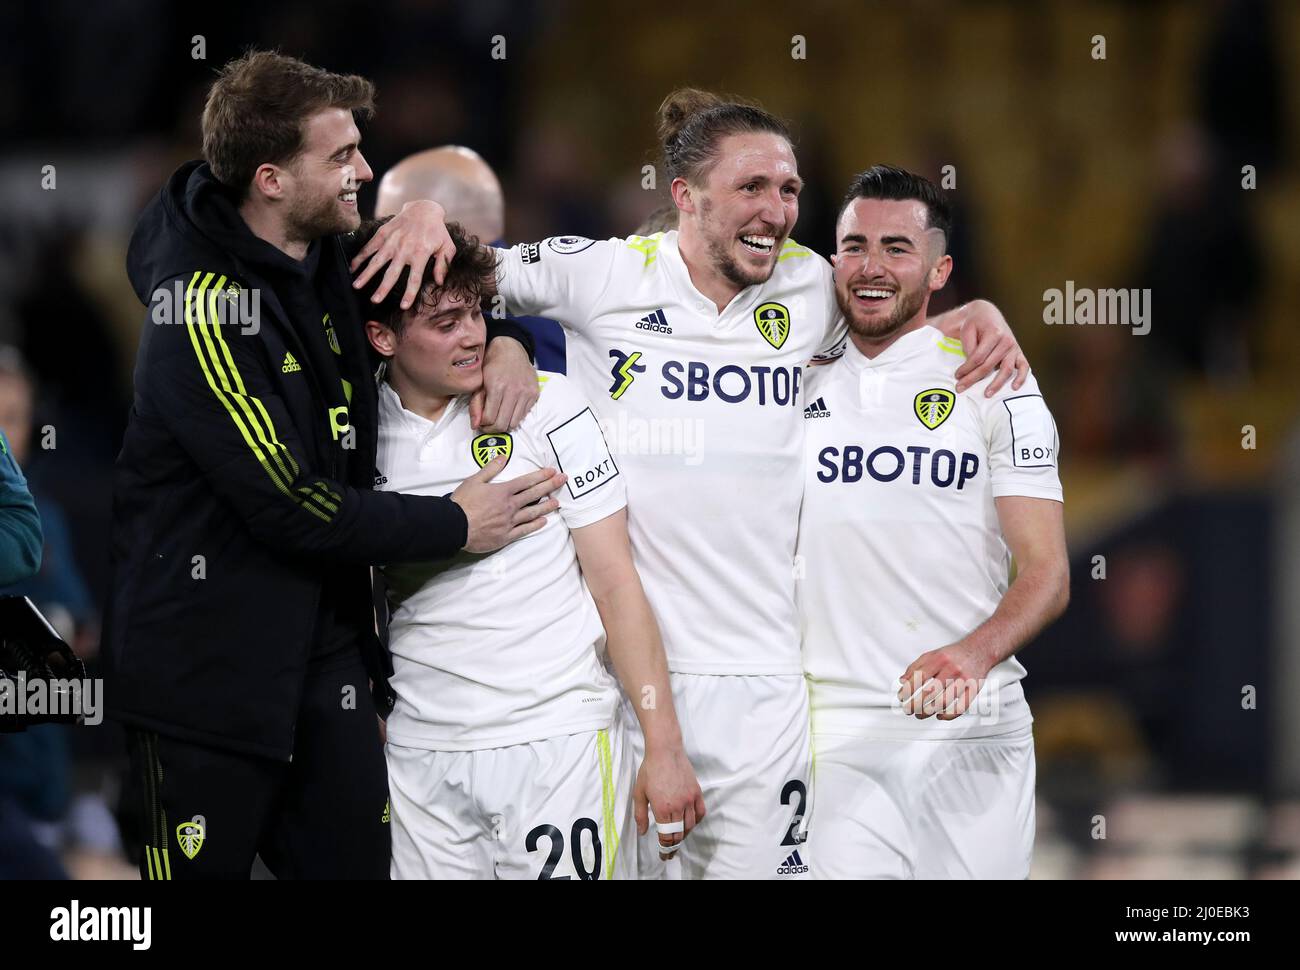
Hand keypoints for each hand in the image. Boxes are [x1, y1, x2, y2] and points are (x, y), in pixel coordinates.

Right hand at [351, 200, 453, 308]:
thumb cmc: (437, 231)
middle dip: (382, 288)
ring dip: (366, 274)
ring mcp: (392, 241)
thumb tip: (439, 282)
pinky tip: (352, 268)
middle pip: (392, 273)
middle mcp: (405, 249)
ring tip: (357, 285)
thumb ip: (443, 265)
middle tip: (375, 300)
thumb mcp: (447, 247)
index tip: (403, 306)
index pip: (414, 278)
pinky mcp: (383, 233)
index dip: (409, 294)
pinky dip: (360, 257)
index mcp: (421, 254)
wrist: (424, 209)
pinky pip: (369, 247)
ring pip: (377, 261)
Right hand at [450, 457, 564, 552]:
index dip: (541, 476)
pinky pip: (524, 530)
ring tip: (557, 503)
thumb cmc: (462, 503)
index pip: (526, 482)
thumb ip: (490, 469)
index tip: (552, 471)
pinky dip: (535, 525)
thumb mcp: (474, 481)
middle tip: (563, 480)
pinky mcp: (506, 536)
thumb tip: (503, 456)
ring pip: (532, 513)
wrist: (454, 526)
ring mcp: (509, 521)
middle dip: (550, 486)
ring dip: (546, 506)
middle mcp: (509, 506)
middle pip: (534, 494)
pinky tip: (544, 521)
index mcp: (502, 491)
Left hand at [470, 338, 538, 431]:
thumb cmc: (492, 364)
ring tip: (498, 418)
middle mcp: (514, 390)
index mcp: (497, 386)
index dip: (483, 425)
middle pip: (502, 424)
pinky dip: (514, 417)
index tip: (480, 423)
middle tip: (488, 425)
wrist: (511, 349)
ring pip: (514, 423)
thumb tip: (475, 425)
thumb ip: (476, 404)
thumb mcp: (478, 382)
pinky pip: (524, 415)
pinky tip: (508, 409)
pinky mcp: (534, 394)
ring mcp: (526, 392)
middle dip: (492, 429)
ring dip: (504, 424)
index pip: (490, 418)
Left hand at [634, 744, 704, 859]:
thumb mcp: (639, 793)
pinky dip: (696, 821)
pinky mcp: (696, 792)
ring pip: (691, 825)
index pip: (667, 836)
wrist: (665, 750)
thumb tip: (643, 833)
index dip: (665, 849)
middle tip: (670, 852)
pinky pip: (700, 813)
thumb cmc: (650, 770)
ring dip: (684, 835)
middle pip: (679, 834)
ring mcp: (689, 799)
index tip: (664, 855)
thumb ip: (640, 815)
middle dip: (674, 846)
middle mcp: (678, 806)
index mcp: (662, 808)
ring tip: (678, 837)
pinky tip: (690, 823)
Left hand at [897, 640, 992, 719]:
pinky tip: (939, 715)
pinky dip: (948, 715)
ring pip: (943, 702)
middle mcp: (952, 669)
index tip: (901, 697)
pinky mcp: (973, 691)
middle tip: (908, 709)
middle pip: (930, 692)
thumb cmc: (954, 654)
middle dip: (915, 704)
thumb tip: (902, 681)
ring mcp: (963, 681)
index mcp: (940, 659)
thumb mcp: (932, 654)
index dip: (907, 689)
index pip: (919, 676)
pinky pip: (960, 708)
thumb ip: (915, 667)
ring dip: (928, 711)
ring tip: (919, 714)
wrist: (979, 651)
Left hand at [950, 300, 1029, 395]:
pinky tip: (1014, 387)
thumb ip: (969, 348)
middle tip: (961, 388)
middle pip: (989, 366)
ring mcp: (1014, 347)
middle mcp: (1006, 341)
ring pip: (1006, 369)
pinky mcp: (1018, 352)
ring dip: (996, 384)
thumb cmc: (974, 323)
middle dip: (973, 378)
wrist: (986, 313)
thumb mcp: (967, 331)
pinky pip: (1023, 366)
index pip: (978, 357)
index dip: (966, 368)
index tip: (957, 376)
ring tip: (987, 394)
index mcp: (994, 333)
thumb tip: (970, 366)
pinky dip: (1021, 377)